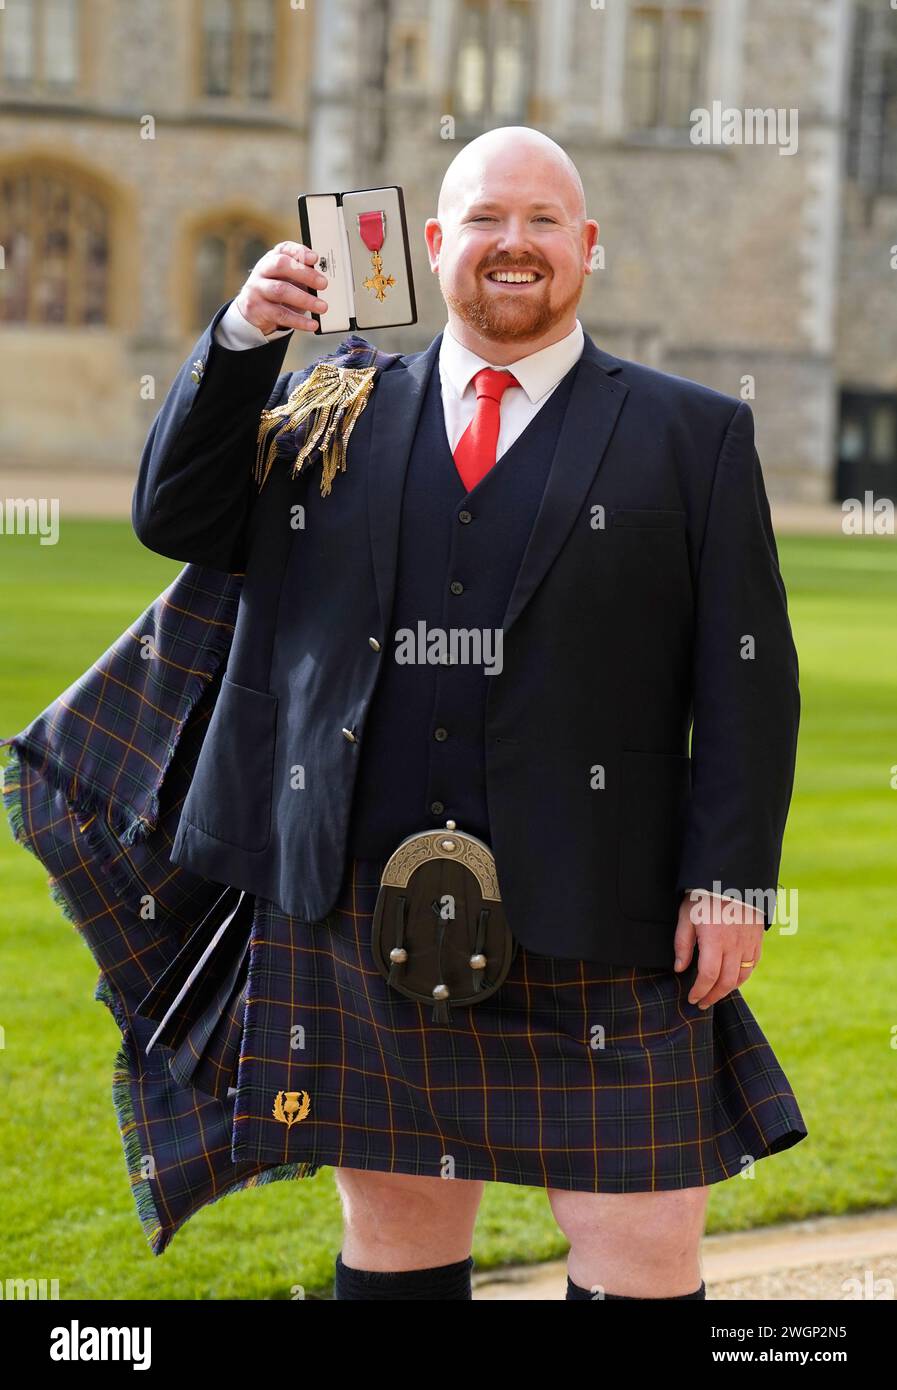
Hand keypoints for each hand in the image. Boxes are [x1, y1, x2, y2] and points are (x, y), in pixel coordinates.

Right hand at [234, 240, 328, 334]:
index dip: (299, 251)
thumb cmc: (275, 288)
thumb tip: (322, 278)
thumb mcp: (286, 277)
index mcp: (272, 258)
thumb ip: (301, 274)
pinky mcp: (256, 308)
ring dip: (305, 299)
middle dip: (305, 273)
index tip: (315, 258)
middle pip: (281, 265)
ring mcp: (257, 289)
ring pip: (280, 290)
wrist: (252, 309)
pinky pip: (280, 315)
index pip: (283, 249)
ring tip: (322, 307)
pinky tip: (312, 324)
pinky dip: (299, 321)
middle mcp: (262, 270)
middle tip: (323, 284)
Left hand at [673, 890, 763, 1008]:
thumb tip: (680, 968)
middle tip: (702, 1003)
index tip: (692, 999)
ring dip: (728, 989)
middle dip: (713, 996)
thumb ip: (683, 944)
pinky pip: (752, 964)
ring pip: (742, 976)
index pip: (709, 976)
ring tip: (715, 993)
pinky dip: (743, 975)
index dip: (700, 991)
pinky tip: (732, 978)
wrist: (731, 876)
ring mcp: (748, 942)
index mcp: (714, 940)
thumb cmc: (703, 895)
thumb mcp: (686, 915)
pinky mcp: (757, 938)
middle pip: (726, 981)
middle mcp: (734, 944)